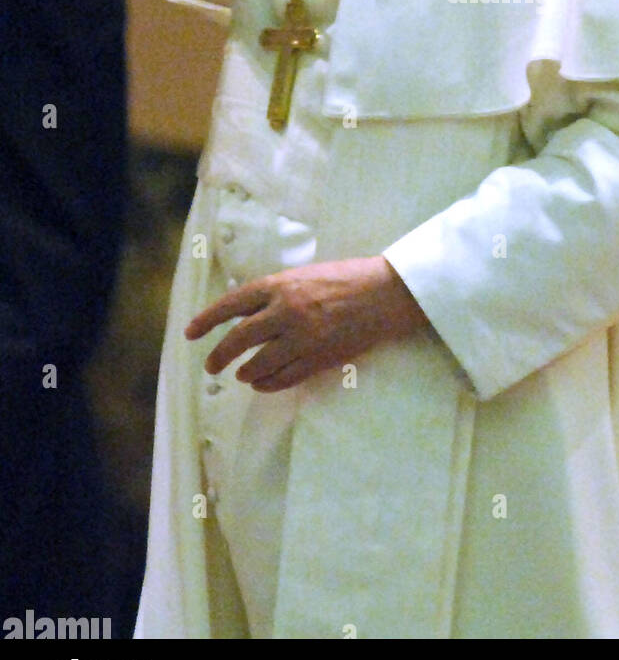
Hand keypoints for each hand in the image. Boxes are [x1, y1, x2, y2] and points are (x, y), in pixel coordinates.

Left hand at [184, 256, 427, 391]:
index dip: (207, 319)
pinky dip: (268, 384)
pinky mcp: (319, 358)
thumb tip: (246, 312)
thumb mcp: (306, 275)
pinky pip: (284, 378)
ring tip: (241, 375)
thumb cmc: (348, 278)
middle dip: (220, 354)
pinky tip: (262, 383)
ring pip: (260, 363)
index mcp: (282, 285)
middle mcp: (287, 311)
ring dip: (246, 372)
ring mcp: (303, 337)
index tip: (191, 332)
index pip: (232, 304)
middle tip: (212, 365)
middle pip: (239, 338)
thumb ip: (277, 293)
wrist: (386, 294)